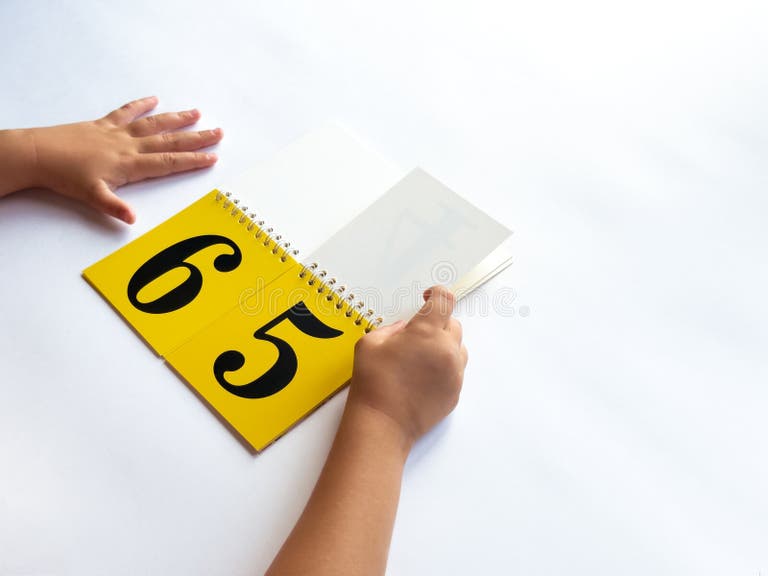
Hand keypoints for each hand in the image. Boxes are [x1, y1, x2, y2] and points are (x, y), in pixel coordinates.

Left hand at [23, 96, 221, 223]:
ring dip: (176, 118)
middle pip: (169, 140)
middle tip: (218, 133)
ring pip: (154, 124)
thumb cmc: (66, 176)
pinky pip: (126, 112)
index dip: (193, 160)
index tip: (212, 157)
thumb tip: (132, 220)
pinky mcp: (103, 125)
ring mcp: (117, 133)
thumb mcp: (92, 197)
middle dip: (196, 138)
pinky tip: (153, 99)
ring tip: (197, 113)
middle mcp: (129, 146)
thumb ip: (115, 208)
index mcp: (131, 164)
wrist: (40, 154)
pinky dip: (140, 105)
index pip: (169, 162)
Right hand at [348, 285, 467, 448]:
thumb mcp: (370, 343)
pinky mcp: (455, 392)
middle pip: (453, 324)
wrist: (383, 423)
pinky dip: (444, 367)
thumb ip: (392, 328)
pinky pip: (456, 370)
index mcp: (427, 333)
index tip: (429, 296)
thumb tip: (405, 330)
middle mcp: (447, 350)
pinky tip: (422, 377)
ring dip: (443, 346)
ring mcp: (454, 373)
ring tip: (420, 358)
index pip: (444, 300)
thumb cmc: (373, 382)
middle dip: (437, 324)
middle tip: (416, 336)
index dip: (437, 293)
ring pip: (458, 348)